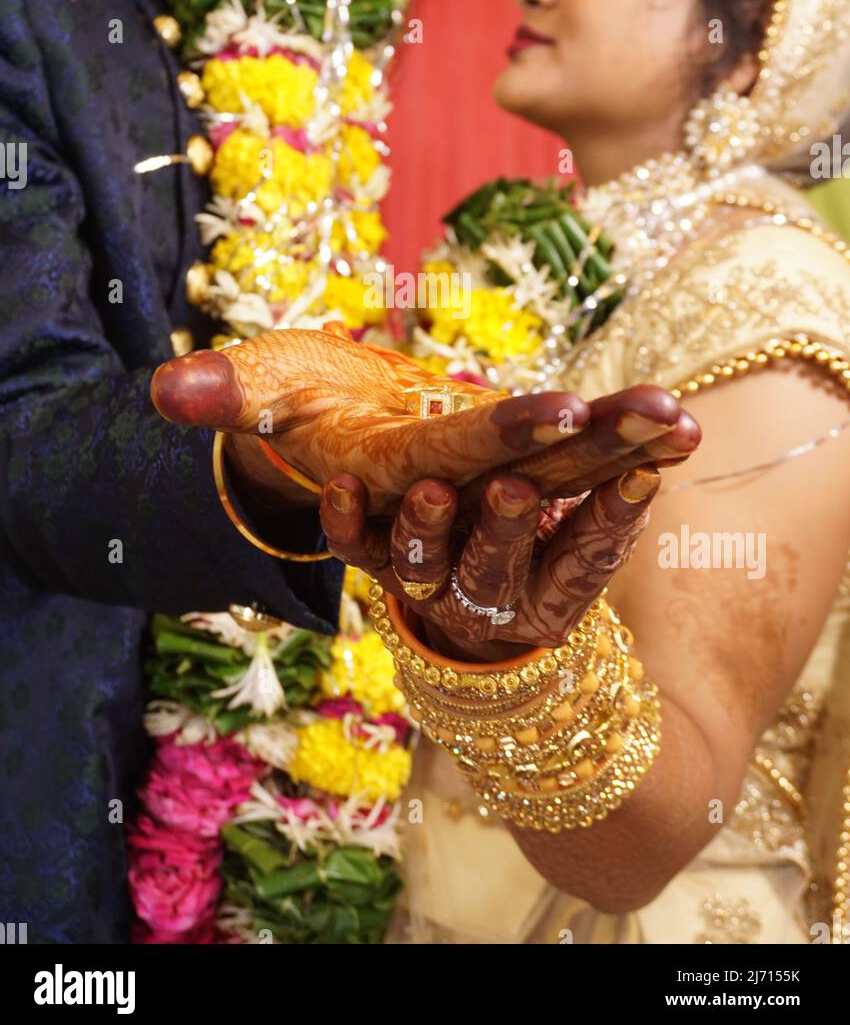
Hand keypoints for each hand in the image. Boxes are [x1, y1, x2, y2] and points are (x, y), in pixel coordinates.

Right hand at [151, 325, 697, 517]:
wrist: (341, 442)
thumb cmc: (300, 406)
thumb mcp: (264, 388)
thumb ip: (228, 391)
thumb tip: (164, 391)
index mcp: (393, 464)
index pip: (449, 454)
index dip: (500, 433)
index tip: (561, 406)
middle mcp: (449, 486)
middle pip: (529, 469)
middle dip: (597, 444)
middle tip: (672, 414)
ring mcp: (489, 484)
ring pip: (564, 472)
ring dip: (627, 449)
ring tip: (691, 418)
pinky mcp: (515, 473)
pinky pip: (576, 476)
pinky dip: (624, 459)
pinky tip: (678, 432)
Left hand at [319, 405, 700, 658]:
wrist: (461, 597)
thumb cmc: (540, 538)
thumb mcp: (582, 510)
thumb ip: (622, 470)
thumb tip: (684, 427)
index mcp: (550, 590)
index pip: (584, 558)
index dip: (609, 520)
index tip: (640, 476)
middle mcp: (489, 596)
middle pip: (498, 570)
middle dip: (509, 529)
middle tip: (518, 486)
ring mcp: (428, 583)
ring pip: (422, 568)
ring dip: (425, 530)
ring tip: (431, 491)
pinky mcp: (374, 561)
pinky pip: (353, 550)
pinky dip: (343, 522)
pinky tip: (339, 485)